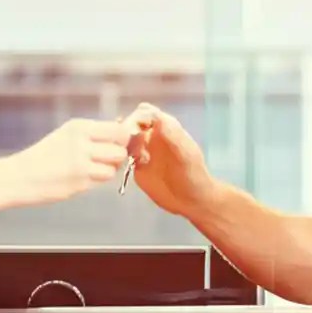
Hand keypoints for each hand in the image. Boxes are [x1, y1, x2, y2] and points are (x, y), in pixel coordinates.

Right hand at [14, 110, 154, 203]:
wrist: (20, 176)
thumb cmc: (46, 156)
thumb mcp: (67, 135)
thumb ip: (93, 134)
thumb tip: (123, 132)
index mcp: (78, 127)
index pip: (118, 130)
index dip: (122, 138)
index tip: (117, 143)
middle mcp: (81, 143)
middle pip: (120, 149)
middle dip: (117, 156)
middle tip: (105, 158)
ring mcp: (81, 164)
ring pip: (114, 168)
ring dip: (108, 170)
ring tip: (92, 168)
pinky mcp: (80, 183)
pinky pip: (102, 180)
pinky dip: (97, 180)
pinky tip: (83, 177)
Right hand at [122, 102, 216, 217]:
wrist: (192, 200)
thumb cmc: (194, 175)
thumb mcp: (186, 155)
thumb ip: (173, 136)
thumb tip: (158, 118)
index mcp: (166, 127)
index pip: (145, 112)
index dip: (135, 118)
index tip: (130, 132)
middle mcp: (153, 135)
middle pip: (131, 123)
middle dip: (124, 131)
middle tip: (123, 146)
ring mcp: (144, 150)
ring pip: (124, 138)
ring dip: (119, 144)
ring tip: (124, 157)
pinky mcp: (137, 166)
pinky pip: (122, 155)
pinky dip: (118, 157)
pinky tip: (121, 165)